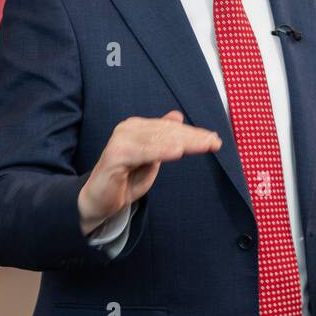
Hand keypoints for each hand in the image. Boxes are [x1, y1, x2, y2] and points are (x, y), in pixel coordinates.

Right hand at [77, 110, 221, 234]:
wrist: (100, 200)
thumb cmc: (127, 179)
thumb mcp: (151, 157)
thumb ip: (162, 138)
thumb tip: (177, 116)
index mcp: (138, 127)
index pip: (171, 128)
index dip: (194, 133)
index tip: (214, 139)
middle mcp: (129, 129)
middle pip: (168, 132)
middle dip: (193, 138)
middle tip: (215, 142)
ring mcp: (121, 140)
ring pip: (159, 140)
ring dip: (183, 142)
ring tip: (203, 145)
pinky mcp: (115, 155)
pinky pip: (143, 152)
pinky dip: (160, 151)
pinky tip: (177, 151)